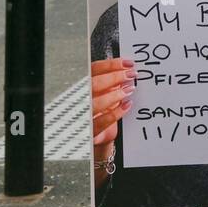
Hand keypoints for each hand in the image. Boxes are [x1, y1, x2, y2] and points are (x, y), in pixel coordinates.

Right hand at [91, 57, 135, 186]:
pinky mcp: (88, 134)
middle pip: (91, 84)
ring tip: (129, 89)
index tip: (128, 63)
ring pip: (92, 103)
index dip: (110, 65)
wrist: (94, 144)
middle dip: (113, 77)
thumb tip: (127, 71)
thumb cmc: (100, 116)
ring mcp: (80, 118)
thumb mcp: (104, 98)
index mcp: (79, 88)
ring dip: (113, 94)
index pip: (91, 70)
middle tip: (131, 74)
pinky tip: (127, 106)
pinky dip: (115, 113)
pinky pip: (100, 122)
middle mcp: (75, 101)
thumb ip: (110, 86)